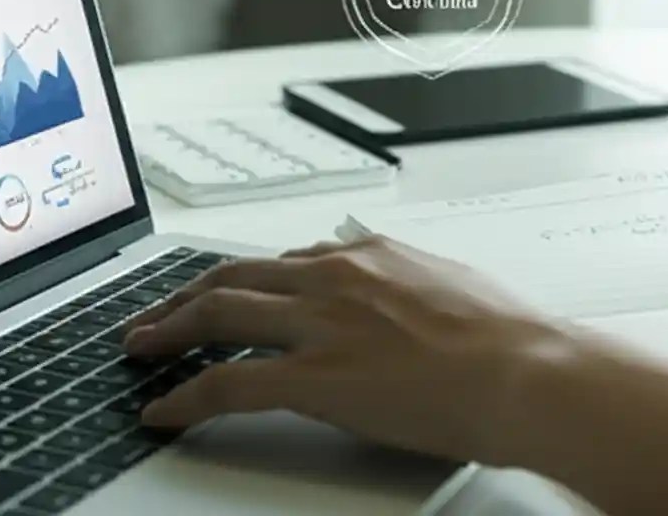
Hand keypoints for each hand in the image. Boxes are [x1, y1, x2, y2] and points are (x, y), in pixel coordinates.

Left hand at [122, 237, 564, 463]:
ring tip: (140, 350)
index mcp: (368, 257)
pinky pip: (227, 384)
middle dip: (184, 298)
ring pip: (218, 313)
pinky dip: (185, 396)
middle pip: (233, 277)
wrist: (527, 371)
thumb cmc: (508, 338)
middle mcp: (334, 278)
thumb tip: (402, 297)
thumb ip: (410, 286)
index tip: (225, 297)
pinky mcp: (315, 378)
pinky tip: (163, 410)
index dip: (242, 282)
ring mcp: (320, 325)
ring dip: (167, 331)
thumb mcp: (453, 289)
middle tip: (155, 318)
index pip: (283, 262)